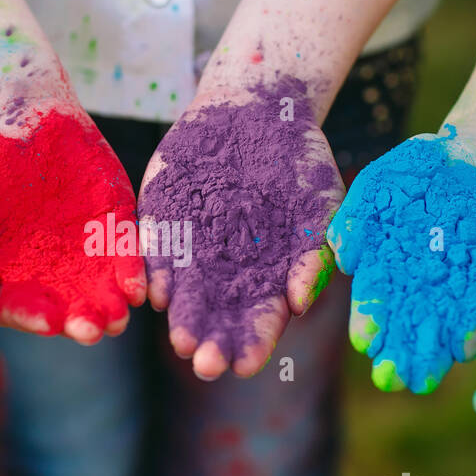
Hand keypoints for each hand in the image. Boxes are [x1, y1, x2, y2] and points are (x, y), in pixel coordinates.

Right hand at [0, 100, 144, 343]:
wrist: (17, 118)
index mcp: (13, 280)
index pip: (25, 308)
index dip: (35, 317)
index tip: (49, 322)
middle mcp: (53, 275)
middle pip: (70, 307)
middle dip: (82, 320)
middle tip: (93, 330)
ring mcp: (87, 252)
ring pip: (103, 288)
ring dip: (111, 304)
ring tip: (118, 316)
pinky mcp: (115, 225)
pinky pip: (127, 252)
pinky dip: (133, 270)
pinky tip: (136, 288)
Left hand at [137, 84, 342, 379]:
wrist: (260, 109)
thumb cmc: (300, 164)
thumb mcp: (319, 204)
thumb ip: (312, 254)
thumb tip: (299, 304)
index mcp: (266, 276)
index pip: (259, 320)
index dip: (253, 342)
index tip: (246, 366)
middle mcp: (226, 271)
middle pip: (217, 315)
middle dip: (212, 341)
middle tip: (206, 366)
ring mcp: (192, 247)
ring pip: (184, 291)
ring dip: (182, 316)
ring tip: (181, 342)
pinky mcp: (164, 220)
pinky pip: (158, 250)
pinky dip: (156, 271)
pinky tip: (156, 294)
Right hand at [326, 125, 475, 393]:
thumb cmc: (422, 167)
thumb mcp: (381, 184)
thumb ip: (357, 220)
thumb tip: (346, 261)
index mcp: (388, 265)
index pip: (375, 300)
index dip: (369, 321)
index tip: (365, 341)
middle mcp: (421, 282)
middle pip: (408, 323)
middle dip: (398, 352)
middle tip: (390, 379)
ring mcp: (461, 282)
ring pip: (443, 323)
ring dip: (433, 353)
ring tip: (424, 380)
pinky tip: (466, 349)